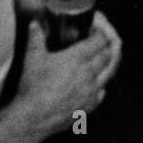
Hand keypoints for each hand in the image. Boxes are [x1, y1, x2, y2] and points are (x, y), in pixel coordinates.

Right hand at [13, 16, 120, 137]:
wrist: (33, 117)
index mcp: (78, 58)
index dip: (100, 32)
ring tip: (104, 58)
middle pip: (108, 55)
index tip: (95, 30)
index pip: (100, 40)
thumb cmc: (33, 87)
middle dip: (107, 46)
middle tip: (101, 42)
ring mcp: (91, 91)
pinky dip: (101, 84)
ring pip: (109, 72)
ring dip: (109, 63)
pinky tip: (95, 83)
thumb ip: (35, 38)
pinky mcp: (89, 106)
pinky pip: (102, 92)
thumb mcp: (32, 58)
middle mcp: (89, 73)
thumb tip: (34, 25)